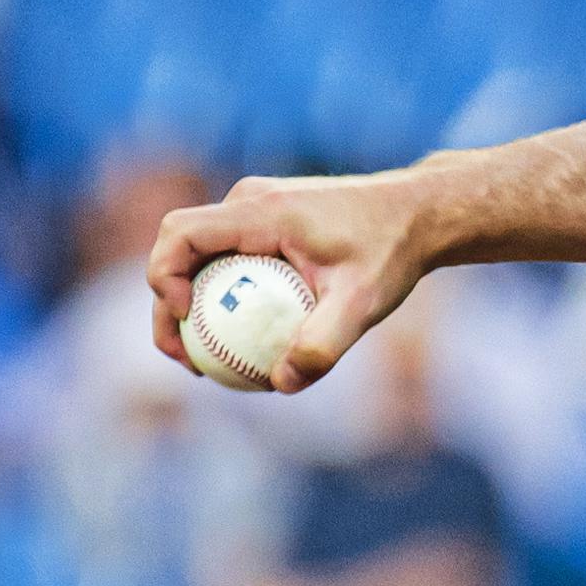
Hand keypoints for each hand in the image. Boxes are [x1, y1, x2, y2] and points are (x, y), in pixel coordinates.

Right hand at [148, 168, 436, 392]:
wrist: (422, 213)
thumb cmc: (393, 249)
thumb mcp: (364, 301)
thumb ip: (323, 343)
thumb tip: (280, 383)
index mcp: (260, 209)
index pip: (181, 233)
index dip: (164, 277)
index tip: (188, 321)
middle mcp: (249, 201)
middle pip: (179, 248)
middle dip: (168, 304)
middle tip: (185, 360)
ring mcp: (256, 209)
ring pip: (200, 255)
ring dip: (191, 303)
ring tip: (206, 361)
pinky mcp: (267, 222)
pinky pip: (228, 259)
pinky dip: (222, 296)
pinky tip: (242, 342)